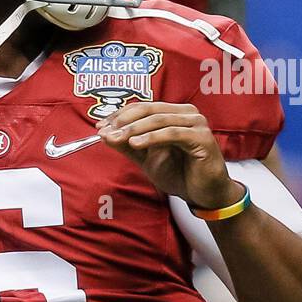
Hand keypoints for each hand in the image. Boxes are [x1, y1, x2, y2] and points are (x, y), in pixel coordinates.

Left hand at [98, 101, 243, 209]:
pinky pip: (172, 133)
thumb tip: (104, 134)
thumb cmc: (178, 173)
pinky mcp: (202, 137)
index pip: (142, 108)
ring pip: (159, 119)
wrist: (202, 194)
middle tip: (105, 131)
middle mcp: (187, 113)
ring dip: (134, 128)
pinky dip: (151, 137)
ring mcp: (196, 123)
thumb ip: (127, 145)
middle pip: (149, 110)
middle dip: (123, 121)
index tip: (99, 126)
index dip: (119, 115)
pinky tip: (135, 143)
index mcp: (174, 113)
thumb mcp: (146, 158)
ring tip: (116, 138)